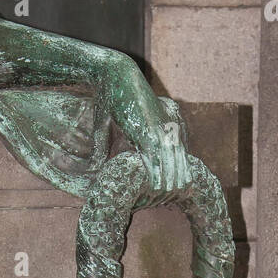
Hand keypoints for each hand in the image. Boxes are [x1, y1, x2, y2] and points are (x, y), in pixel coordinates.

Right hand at [101, 51, 191, 197]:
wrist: (115, 76)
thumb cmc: (114, 97)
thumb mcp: (120, 124)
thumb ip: (119, 143)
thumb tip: (96, 164)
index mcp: (171, 125)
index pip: (180, 157)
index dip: (175, 175)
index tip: (166, 191)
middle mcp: (172, 129)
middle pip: (181, 166)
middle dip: (173, 185)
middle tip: (163, 202)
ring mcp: (164, 133)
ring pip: (173, 168)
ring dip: (166, 187)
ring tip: (160, 202)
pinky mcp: (151, 135)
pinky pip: (159, 163)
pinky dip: (156, 179)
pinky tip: (155, 191)